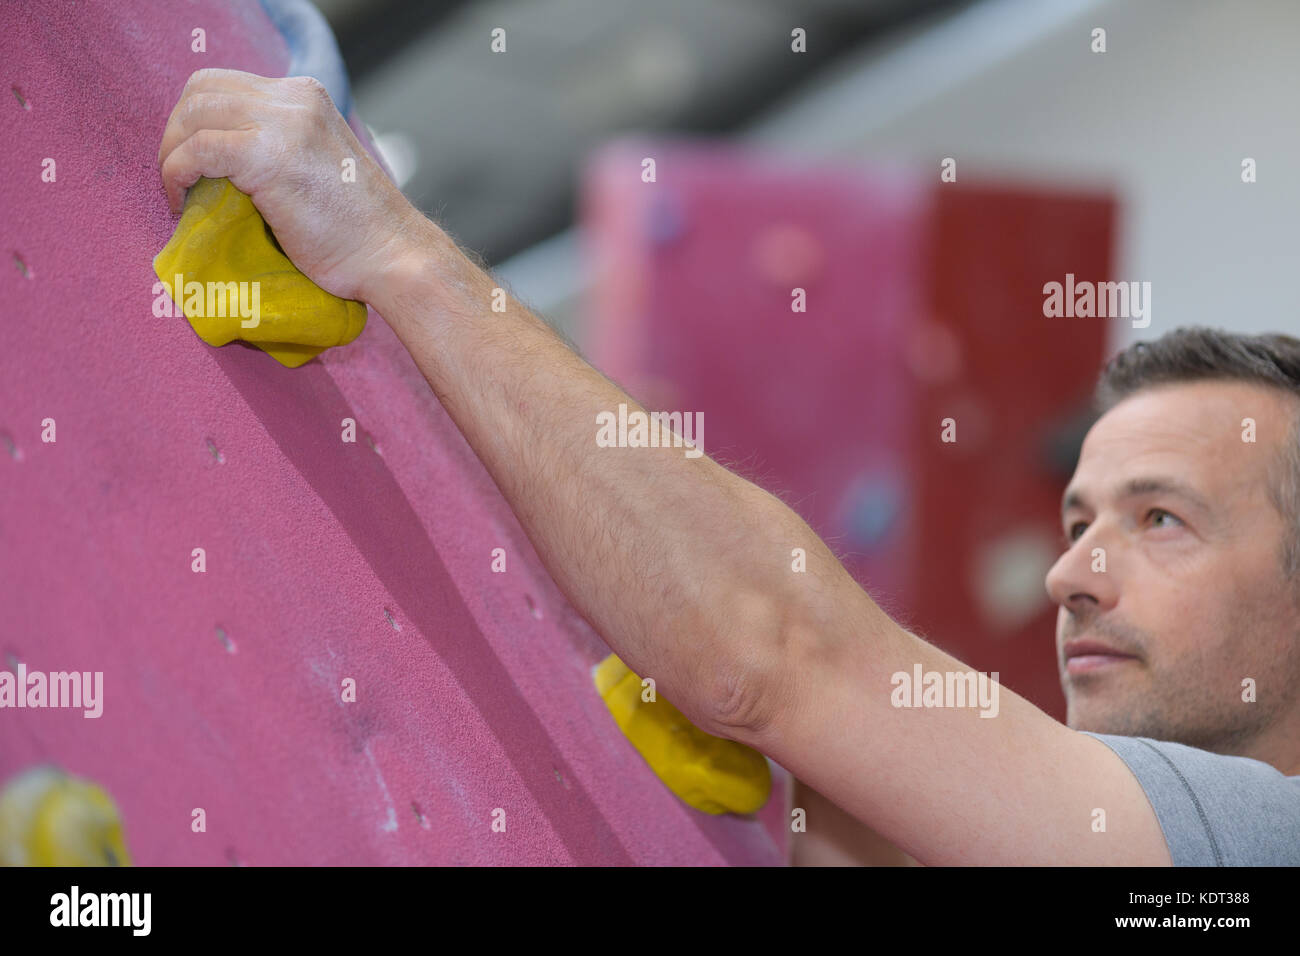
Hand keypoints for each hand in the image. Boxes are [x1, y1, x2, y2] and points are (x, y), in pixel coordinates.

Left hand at [157, 68, 434, 304]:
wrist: (393, 256)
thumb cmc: (358, 232)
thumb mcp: (316, 165)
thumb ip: (277, 146)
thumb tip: (216, 157)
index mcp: (306, 95)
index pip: (225, 85)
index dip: (196, 121)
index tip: (193, 163)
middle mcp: (294, 97)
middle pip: (201, 91)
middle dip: (177, 133)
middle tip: (179, 178)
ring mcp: (282, 123)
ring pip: (193, 115)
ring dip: (172, 154)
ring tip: (179, 192)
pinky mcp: (267, 156)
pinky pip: (196, 150)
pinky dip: (176, 173)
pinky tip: (182, 200)